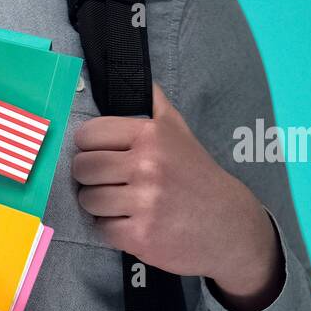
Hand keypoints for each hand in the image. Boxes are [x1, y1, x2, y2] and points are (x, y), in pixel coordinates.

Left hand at [72, 83, 283, 310]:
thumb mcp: (179, 132)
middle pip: (82, 168)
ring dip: (98, 205)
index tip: (101, 154)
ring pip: (88, 200)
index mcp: (152, 136)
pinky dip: (111, 229)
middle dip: (89, 177)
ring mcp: (145, 202)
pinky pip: (101, 228)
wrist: (228, 225)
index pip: (88, 135)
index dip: (89, 147)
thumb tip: (138, 75)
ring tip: (121, 203)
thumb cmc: (196, 176)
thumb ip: (154, 105)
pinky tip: (131, 223)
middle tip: (108, 181)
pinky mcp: (141, 235)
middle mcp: (148, 165)